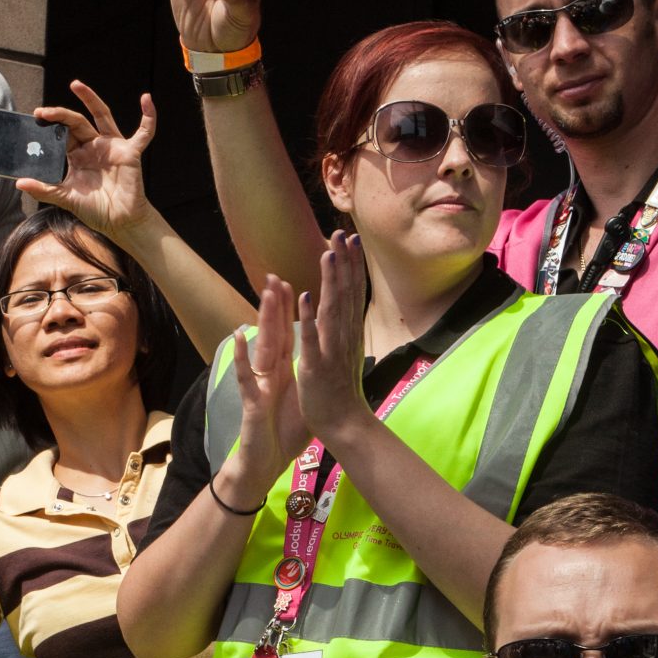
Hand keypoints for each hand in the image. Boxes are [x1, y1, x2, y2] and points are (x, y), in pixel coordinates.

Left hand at [17, 81, 156, 240]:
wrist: (119, 222)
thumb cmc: (95, 210)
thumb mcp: (65, 198)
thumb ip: (44, 189)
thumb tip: (19, 183)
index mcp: (78, 155)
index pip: (62, 134)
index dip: (50, 126)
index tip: (36, 120)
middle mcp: (94, 147)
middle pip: (76, 122)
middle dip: (60, 114)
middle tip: (43, 112)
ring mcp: (112, 147)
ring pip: (102, 115)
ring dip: (91, 99)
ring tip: (76, 85)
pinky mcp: (130, 152)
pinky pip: (143, 133)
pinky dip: (148, 117)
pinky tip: (146, 99)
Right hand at [219, 276, 306, 507]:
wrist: (266, 464)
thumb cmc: (284, 434)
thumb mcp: (302, 401)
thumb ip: (306, 379)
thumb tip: (321, 364)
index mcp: (284, 373)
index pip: (288, 336)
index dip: (289, 312)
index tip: (291, 284)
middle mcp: (270, 374)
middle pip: (273, 334)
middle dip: (274, 307)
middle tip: (274, 276)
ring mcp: (259, 385)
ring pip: (261, 347)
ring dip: (263, 320)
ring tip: (265, 294)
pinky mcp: (252, 402)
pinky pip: (246, 376)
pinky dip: (242, 357)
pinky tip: (239, 336)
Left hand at [292, 230, 368, 444]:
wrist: (344, 425)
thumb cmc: (342, 391)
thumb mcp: (346, 353)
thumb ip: (346, 330)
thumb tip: (348, 310)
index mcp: (349, 334)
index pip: (352, 292)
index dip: (351, 264)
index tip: (351, 238)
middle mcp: (344, 338)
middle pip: (346, 294)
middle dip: (344, 263)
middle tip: (343, 233)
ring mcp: (331, 351)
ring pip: (332, 311)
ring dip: (331, 282)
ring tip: (328, 254)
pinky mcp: (316, 367)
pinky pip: (312, 340)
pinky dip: (310, 318)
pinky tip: (305, 296)